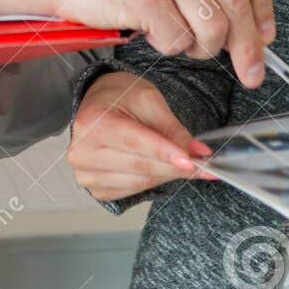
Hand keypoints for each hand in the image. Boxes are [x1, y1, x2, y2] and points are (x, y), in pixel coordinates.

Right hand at [0, 0, 275, 86]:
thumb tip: (253, 20)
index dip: (266, 9)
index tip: (266, 36)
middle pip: (239, 5)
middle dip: (247, 49)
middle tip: (249, 72)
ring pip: (213, 29)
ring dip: (201, 48)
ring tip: (179, 40)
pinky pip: (178, 40)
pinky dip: (169, 47)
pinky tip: (151, 33)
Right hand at [67, 72, 218, 201]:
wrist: (99, 104)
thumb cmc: (121, 97)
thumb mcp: (149, 101)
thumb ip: (173, 129)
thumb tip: (198, 153)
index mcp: (92, 122)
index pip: (134, 142)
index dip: (165, 153)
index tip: (192, 160)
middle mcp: (83, 152)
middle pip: (141, 166)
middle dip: (176, 166)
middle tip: (205, 164)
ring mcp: (86, 175)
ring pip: (141, 182)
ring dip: (168, 174)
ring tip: (188, 164)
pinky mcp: (96, 189)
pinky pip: (133, 191)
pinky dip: (154, 181)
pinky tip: (164, 169)